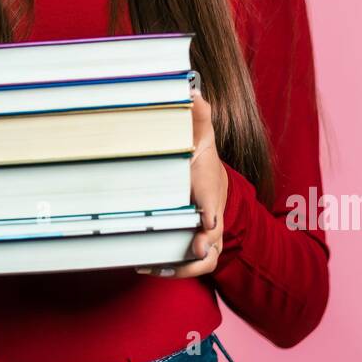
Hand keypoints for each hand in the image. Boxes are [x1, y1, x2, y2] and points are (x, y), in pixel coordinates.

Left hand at [135, 88, 227, 277]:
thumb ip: (198, 118)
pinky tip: (146, 267)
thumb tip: (192, 90)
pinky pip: (192, 269)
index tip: (205, 224)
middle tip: (188, 252)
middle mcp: (214, 220)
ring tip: (154, 267)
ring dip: (184, 269)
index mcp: (211, 192)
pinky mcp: (197, 251)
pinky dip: (174, 272)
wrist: (213, 186)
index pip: (214, 207)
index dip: (210, 218)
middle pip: (214, 242)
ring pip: (205, 262)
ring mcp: (209, 239)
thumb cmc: (203, 163)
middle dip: (202, 250)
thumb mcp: (202, 140)